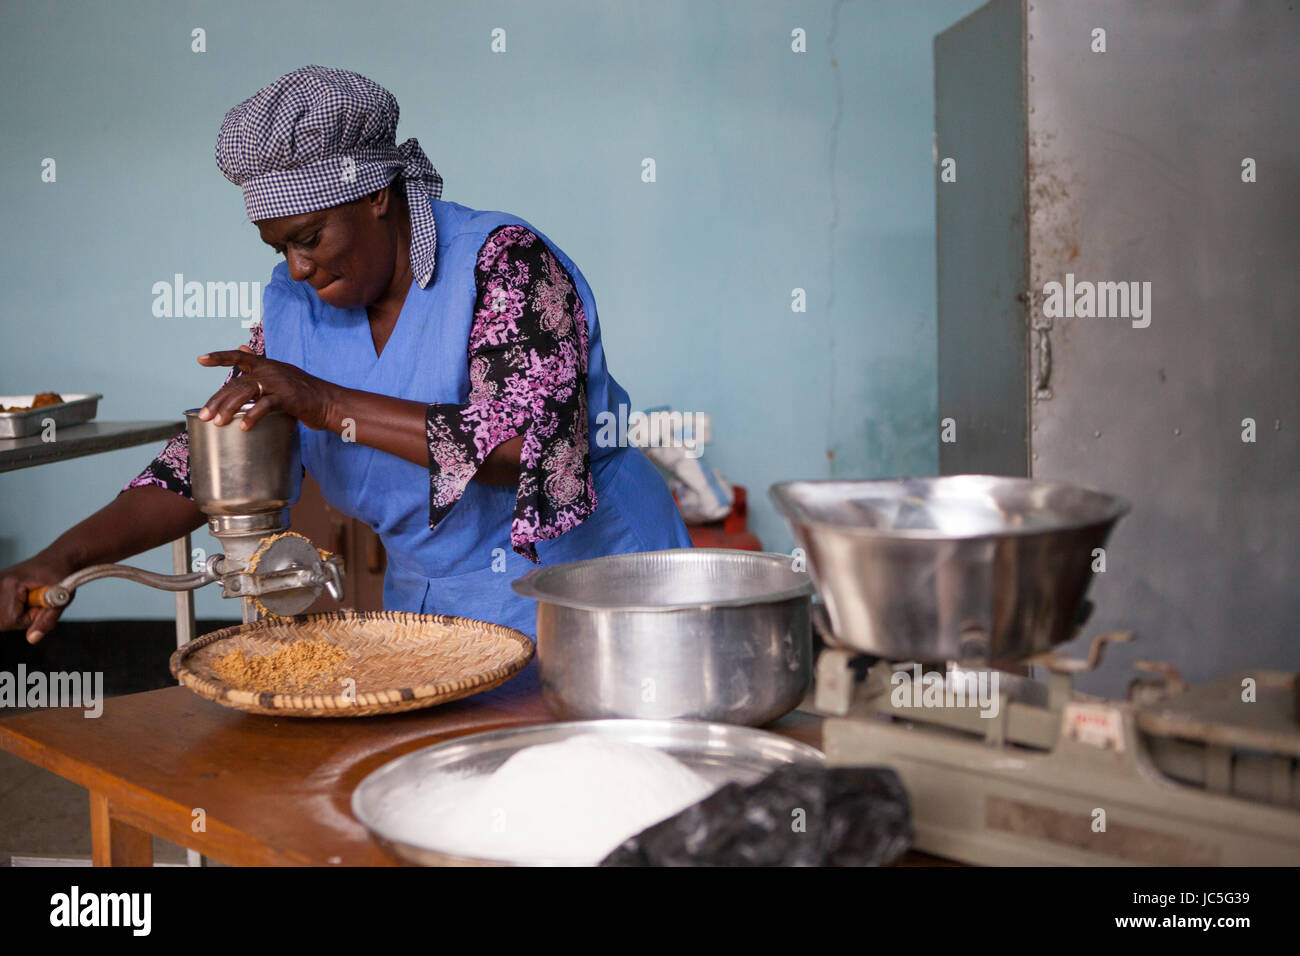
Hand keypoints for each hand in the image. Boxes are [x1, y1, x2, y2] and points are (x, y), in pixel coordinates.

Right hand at [0, 553, 77, 643]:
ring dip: (16, 614)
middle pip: (1, 620)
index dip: (30, 617)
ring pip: (1, 617)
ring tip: (31, 598)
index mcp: (10, 583)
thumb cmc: (63, 575)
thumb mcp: (62, 598)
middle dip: (20, 618)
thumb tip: (32, 640)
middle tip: (37, 601)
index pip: (10, 619)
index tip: (43, 603)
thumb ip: (47, 620)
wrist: (60, 558)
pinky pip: (2, 610)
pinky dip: (12, 609)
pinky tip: (23, 598)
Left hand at [196, 346, 337, 431]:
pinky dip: (253, 416)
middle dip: (218, 400)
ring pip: (246, 392)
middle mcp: (271, 371)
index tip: (200, 360)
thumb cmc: (304, 391)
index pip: (239, 357)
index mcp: (267, 365)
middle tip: (204, 415)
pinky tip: (243, 426)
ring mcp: (279, 383)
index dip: (219, 357)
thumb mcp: (281, 372)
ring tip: (218, 422)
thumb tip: (241, 347)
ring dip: (229, 408)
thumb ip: (259, 363)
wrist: (330, 402)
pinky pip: (265, 405)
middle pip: (236, 383)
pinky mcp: (288, 398)